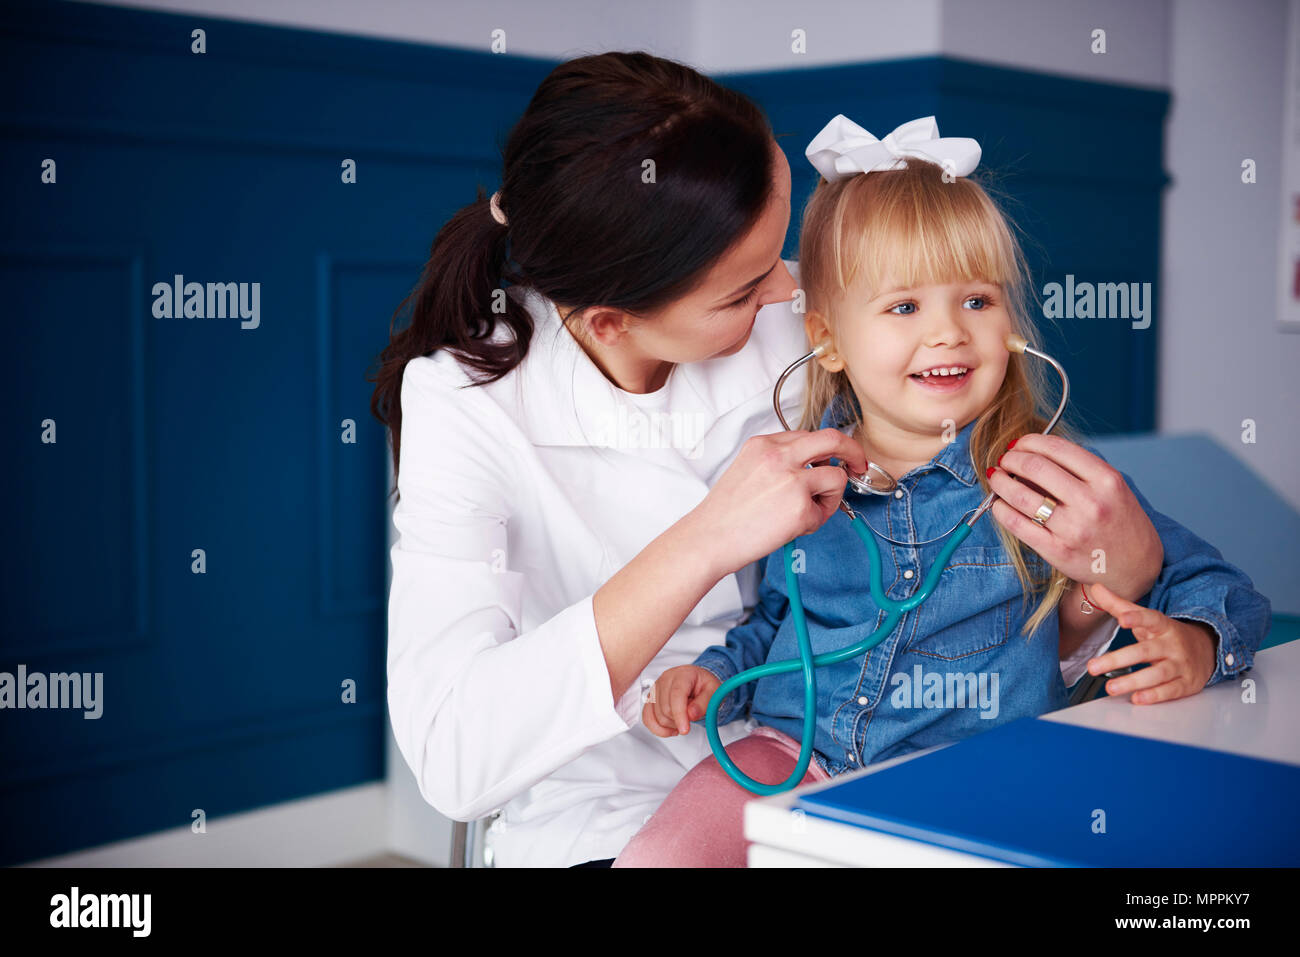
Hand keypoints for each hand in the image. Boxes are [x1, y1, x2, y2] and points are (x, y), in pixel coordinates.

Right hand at [641, 665, 721, 736]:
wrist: (698, 681)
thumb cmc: (705, 686)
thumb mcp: (714, 692)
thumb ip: (704, 703)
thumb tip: (691, 714)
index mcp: (683, 674)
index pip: (676, 695)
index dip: (679, 714)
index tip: (685, 729)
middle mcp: (666, 679)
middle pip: (665, 708)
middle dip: (679, 720)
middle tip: (691, 718)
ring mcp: (656, 688)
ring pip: (656, 716)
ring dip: (670, 725)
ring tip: (683, 720)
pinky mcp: (650, 698)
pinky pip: (647, 718)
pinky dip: (658, 728)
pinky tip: (670, 728)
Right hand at [687, 429, 867, 577]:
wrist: (709, 538)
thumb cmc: (725, 513)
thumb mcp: (747, 469)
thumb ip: (778, 462)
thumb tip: (814, 468)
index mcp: (764, 444)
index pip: (809, 436)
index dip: (825, 450)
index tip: (834, 459)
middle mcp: (779, 455)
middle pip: (833, 439)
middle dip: (853, 452)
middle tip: (859, 465)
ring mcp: (791, 479)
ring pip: (836, 478)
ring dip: (831, 497)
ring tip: (809, 513)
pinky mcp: (800, 505)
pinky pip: (825, 510)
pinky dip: (815, 521)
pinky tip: (792, 528)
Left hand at [987, 433, 1162, 602]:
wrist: (1136, 566)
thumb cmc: (1119, 521)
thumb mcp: (1110, 487)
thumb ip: (1076, 470)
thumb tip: (1029, 453)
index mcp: (1107, 480)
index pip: (1057, 448)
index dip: (1029, 441)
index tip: (1018, 444)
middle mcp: (1091, 502)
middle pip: (1035, 467)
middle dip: (1011, 459)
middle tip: (1004, 460)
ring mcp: (1073, 529)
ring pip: (1021, 495)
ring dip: (1000, 482)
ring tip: (996, 478)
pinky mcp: (1057, 551)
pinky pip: (1017, 524)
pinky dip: (1000, 509)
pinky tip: (998, 504)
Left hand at [1083, 583, 1217, 703]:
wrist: (1207, 648)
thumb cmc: (1166, 634)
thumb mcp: (1146, 618)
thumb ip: (1119, 605)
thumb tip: (1095, 588)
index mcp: (1162, 626)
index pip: (1150, 619)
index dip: (1136, 618)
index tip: (1122, 618)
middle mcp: (1172, 645)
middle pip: (1145, 651)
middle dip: (1118, 659)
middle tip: (1093, 667)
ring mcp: (1180, 665)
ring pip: (1157, 673)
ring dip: (1133, 681)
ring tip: (1110, 687)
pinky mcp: (1186, 683)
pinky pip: (1170, 690)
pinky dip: (1154, 696)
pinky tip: (1137, 698)